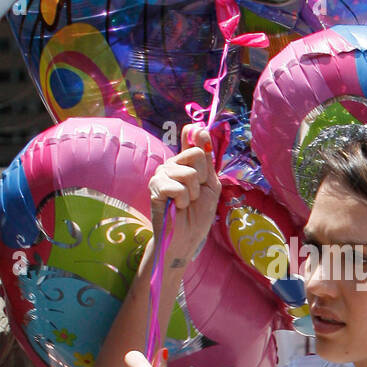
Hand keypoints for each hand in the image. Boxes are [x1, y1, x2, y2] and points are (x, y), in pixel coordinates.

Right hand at [149, 125, 220, 264]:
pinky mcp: (155, 187)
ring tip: (185, 202)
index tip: (203, 147)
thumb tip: (200, 130)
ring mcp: (161, 174)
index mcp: (185, 162)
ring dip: (193, 193)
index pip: (191, 138)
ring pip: (188, 173)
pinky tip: (176, 206)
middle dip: (202, 178)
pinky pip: (177, 187)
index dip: (200, 140)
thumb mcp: (210, 185)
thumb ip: (207, 160)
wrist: (187, 237)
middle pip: (195, 154)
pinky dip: (183, 200)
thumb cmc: (198, 213)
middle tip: (195, 193)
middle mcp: (172, 164)